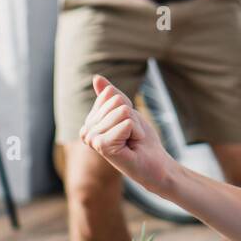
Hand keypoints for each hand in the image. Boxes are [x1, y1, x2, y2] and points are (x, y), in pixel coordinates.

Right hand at [79, 77, 174, 191]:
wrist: (154, 163)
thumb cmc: (140, 139)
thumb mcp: (126, 111)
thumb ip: (110, 96)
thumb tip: (96, 77)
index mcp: (90, 122)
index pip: (109, 94)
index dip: (127, 107)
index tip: (127, 125)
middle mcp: (86, 131)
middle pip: (116, 101)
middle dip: (131, 116)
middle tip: (130, 134)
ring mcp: (92, 139)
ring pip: (121, 111)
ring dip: (134, 125)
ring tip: (131, 140)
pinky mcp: (102, 146)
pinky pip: (125, 123)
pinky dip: (135, 131)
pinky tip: (131, 145)